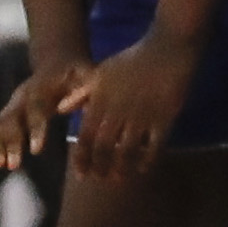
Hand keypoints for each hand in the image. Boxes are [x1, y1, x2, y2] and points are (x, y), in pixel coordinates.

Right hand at [0, 58, 97, 170]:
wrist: (60, 62)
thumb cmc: (78, 73)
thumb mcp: (86, 76)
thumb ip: (86, 91)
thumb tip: (88, 110)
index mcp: (42, 87)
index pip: (37, 108)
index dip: (36, 129)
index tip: (37, 150)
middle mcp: (23, 95)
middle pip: (13, 118)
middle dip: (11, 142)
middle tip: (13, 165)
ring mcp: (14, 103)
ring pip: (2, 124)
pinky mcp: (10, 111)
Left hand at [57, 26, 201, 182]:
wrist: (167, 47)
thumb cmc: (134, 59)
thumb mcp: (103, 72)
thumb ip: (81, 92)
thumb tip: (60, 108)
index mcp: (101, 101)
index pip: (86, 137)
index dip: (82, 159)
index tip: (82, 174)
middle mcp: (118, 111)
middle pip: (104, 148)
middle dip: (101, 168)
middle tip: (101, 179)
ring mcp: (142, 115)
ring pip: (127, 151)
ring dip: (122, 168)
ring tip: (120, 178)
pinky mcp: (164, 117)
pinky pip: (154, 146)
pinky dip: (148, 160)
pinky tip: (144, 167)